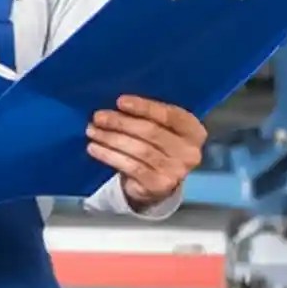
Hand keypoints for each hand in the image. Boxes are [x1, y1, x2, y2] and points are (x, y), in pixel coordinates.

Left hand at [86, 95, 206, 209]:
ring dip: (111, 138)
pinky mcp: (158, 186)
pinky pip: (130, 167)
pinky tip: (94, 148)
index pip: (170, 115)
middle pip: (151, 132)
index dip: (144, 107)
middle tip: (98, 117)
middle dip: (121, 122)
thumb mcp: (162, 128)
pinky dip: (109, 155)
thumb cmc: (157, 145)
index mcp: (194, 131)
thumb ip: (149, 115)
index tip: (120, 101)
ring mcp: (176, 171)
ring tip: (92, 131)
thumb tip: (117, 104)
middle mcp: (190, 152)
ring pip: (138, 149)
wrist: (159, 181)